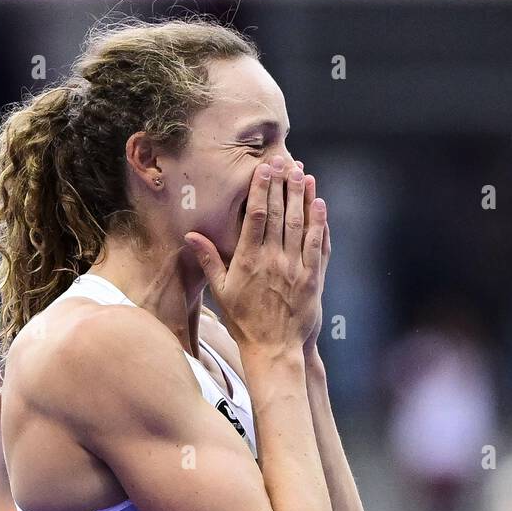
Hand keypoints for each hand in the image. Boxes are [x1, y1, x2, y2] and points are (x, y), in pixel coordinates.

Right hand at [184, 157, 325, 351]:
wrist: (273, 350)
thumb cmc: (244, 322)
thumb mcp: (221, 292)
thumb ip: (210, 260)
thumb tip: (191, 235)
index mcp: (249, 260)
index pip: (256, 216)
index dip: (261, 189)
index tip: (264, 169)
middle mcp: (273, 260)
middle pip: (280, 214)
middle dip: (283, 184)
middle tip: (286, 160)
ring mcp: (295, 268)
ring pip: (300, 224)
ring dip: (302, 197)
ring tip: (303, 174)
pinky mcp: (312, 279)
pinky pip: (317, 245)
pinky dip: (319, 223)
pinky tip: (320, 204)